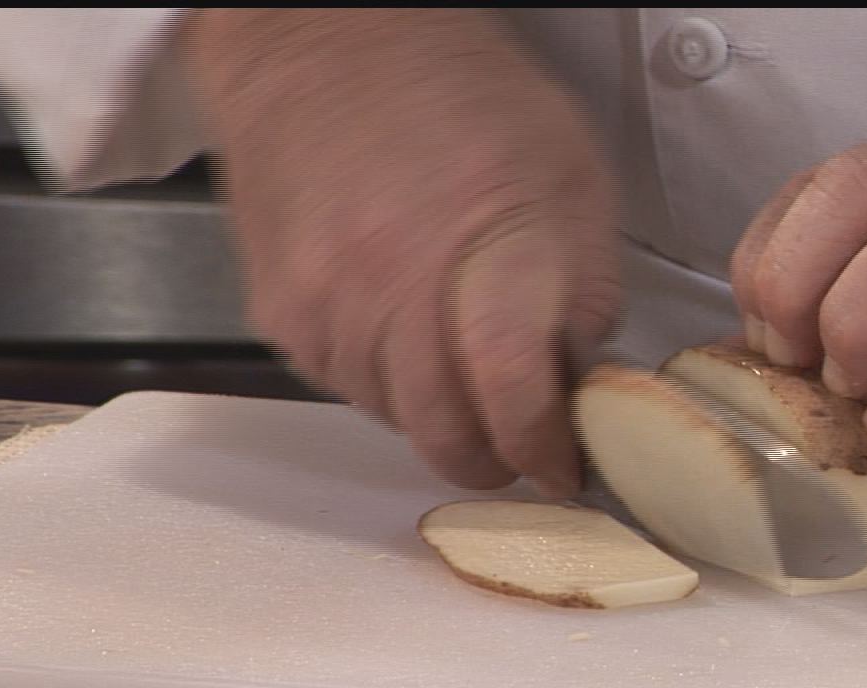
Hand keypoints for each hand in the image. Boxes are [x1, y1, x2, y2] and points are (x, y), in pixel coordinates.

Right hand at [180, 9, 618, 495]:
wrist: (323, 41)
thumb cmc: (462, 96)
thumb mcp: (570, 174)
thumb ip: (586, 287)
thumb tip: (581, 383)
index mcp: (482, 243)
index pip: (512, 388)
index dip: (545, 446)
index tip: (567, 465)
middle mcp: (392, 282)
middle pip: (447, 431)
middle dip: (497, 458)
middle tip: (525, 451)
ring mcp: (326, 303)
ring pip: (396, 421)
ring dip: (440, 423)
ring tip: (469, 385)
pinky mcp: (280, 314)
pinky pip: (344, 389)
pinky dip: (387, 389)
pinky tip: (410, 343)